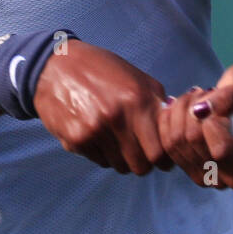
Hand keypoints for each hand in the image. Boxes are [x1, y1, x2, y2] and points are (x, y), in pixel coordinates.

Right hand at [33, 40, 173, 176]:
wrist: (55, 66)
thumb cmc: (102, 70)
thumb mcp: (137, 78)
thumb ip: (158, 104)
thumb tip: (177, 130)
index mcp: (137, 100)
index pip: (160, 152)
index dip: (164, 158)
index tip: (163, 156)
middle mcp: (117, 118)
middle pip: (141, 166)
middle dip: (144, 161)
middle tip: (141, 150)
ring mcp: (94, 131)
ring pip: (120, 167)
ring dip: (123, 158)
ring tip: (117, 138)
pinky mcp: (75, 140)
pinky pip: (100, 161)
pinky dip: (103, 154)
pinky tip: (98, 134)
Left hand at [158, 63, 232, 189]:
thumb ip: (231, 97)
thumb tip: (202, 110)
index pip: (222, 150)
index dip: (211, 123)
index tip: (216, 106)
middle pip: (194, 143)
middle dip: (194, 109)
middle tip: (205, 91)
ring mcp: (212, 177)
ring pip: (177, 142)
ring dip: (181, 111)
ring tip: (196, 96)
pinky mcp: (192, 170)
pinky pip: (167, 145)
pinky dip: (169, 120)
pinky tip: (180, 106)